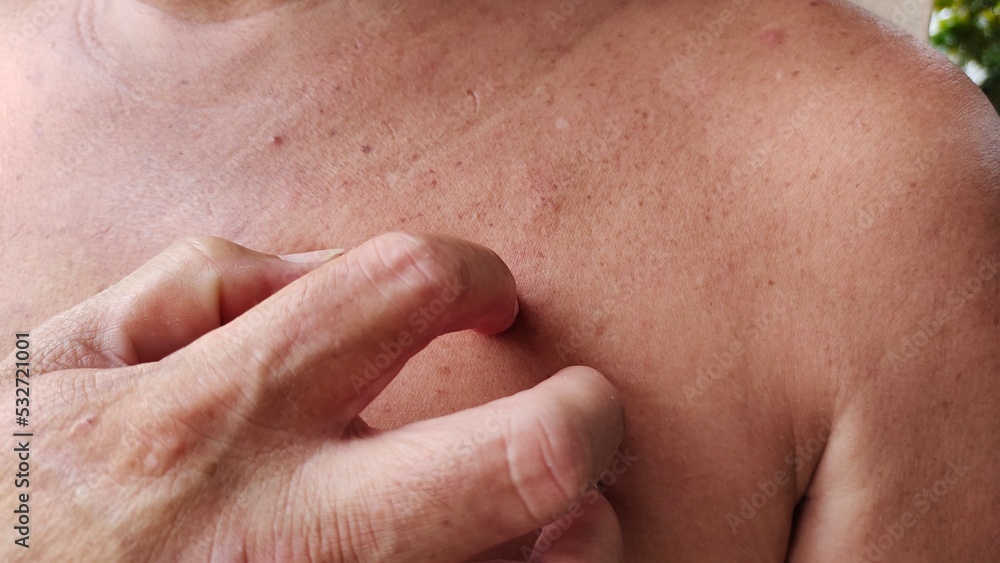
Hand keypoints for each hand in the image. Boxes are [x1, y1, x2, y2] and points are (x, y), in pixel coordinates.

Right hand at [2, 233, 624, 561]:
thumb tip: (329, 262)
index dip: (473, 271)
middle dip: (582, 423)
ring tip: (565, 514)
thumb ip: (201, 289)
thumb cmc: (25, 496)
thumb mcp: (65, 362)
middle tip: (586, 412)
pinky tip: (504, 561)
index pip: (407, 287)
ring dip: (575, 539)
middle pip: (518, 463)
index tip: (486, 295)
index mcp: (217, 411)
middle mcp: (287, 529)